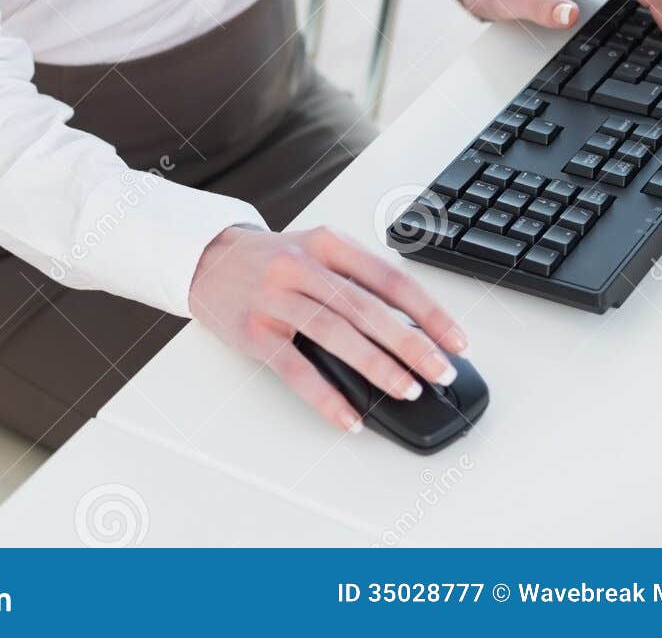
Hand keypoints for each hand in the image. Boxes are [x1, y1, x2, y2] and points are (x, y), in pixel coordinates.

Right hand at [187, 224, 466, 434]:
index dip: (429, 310)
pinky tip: (350, 418)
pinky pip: (295, 368)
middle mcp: (303, 265)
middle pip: (367, 307)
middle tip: (440, 371)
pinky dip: (326, 397)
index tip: (456, 340)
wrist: (205, 257)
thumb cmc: (272, 261)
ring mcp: (276, 297)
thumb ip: (358, 281)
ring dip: (376, 366)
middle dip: (411, 343)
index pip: (389, 277)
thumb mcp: (318, 252)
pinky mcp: (253, 330)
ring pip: (335, 333)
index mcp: (328, 243)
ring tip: (406, 390)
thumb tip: (413, 329)